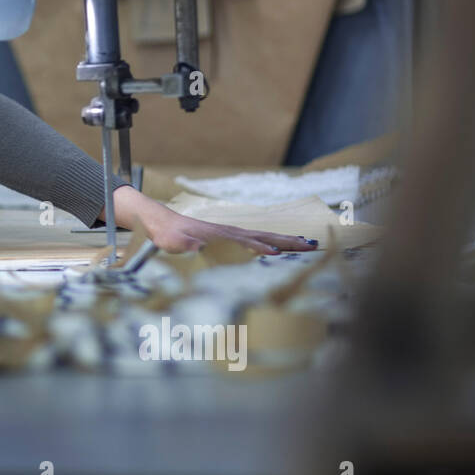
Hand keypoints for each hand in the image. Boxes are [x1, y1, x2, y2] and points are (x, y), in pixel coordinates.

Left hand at [138, 203, 317, 254]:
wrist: (162, 221)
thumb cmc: (169, 235)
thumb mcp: (174, 243)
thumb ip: (187, 246)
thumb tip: (200, 249)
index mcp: (221, 236)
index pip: (247, 242)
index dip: (262, 248)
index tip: (278, 253)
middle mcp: (231, 233)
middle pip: (265, 236)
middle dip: (287, 242)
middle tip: (311, 246)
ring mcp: (233, 234)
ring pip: (265, 236)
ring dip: (286, 241)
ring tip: (307, 244)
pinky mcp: (231, 237)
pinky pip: (258, 239)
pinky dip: (274, 242)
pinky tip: (281, 248)